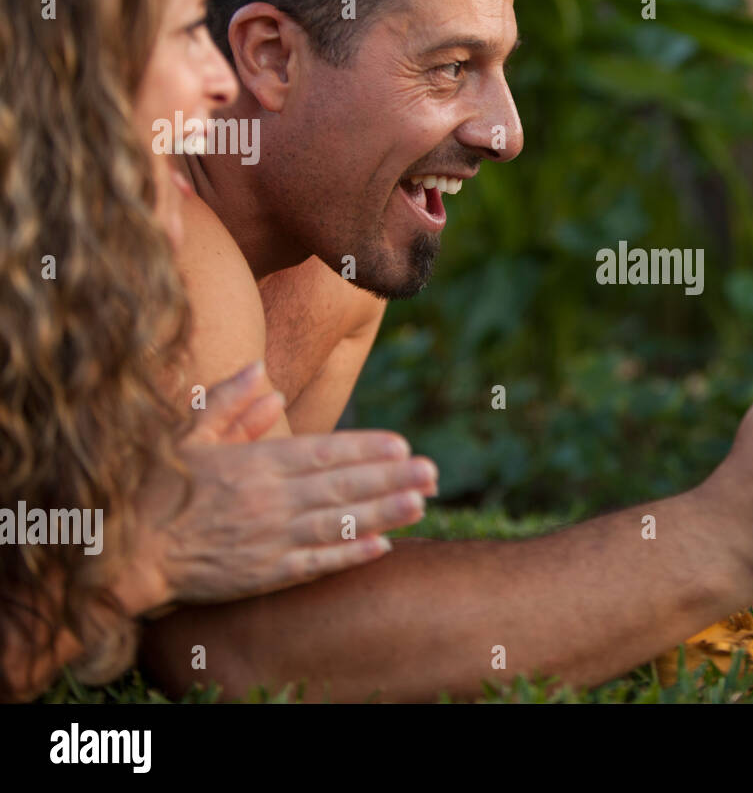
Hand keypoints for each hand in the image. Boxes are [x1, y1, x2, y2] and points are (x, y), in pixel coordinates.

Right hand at [125, 362, 437, 612]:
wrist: (120, 553)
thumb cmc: (150, 488)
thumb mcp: (184, 436)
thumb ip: (228, 406)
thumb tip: (262, 376)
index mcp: (254, 463)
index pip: (323, 453)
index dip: (365, 449)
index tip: (402, 445)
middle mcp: (268, 499)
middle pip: (341, 486)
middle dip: (391, 478)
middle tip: (432, 471)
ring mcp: (268, 539)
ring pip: (337, 523)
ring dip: (383, 513)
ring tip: (422, 502)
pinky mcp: (262, 575)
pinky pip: (314, 563)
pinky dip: (349, 555)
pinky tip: (382, 546)